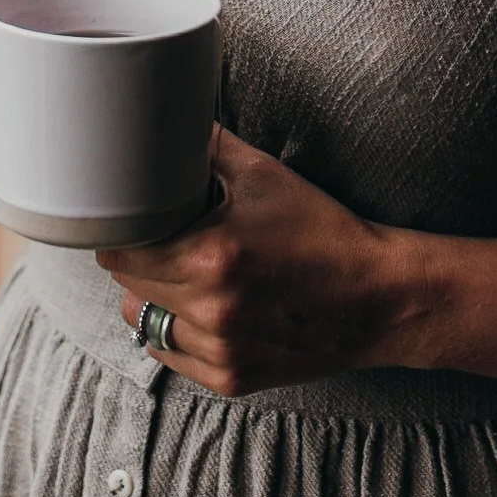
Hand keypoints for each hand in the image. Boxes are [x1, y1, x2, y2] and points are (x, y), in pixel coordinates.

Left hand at [99, 130, 411, 396]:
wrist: (377, 297)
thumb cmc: (321, 229)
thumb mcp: (265, 174)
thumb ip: (206, 146)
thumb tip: (164, 118)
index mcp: (211, 256)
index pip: (119, 250)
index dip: (121, 230)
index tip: (133, 219)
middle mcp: (211, 308)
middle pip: (127, 283)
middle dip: (139, 257)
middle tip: (165, 238)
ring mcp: (219, 349)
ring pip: (143, 320)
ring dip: (153, 296)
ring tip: (185, 274)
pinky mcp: (229, 377)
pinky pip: (170, 351)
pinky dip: (178, 329)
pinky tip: (205, 306)